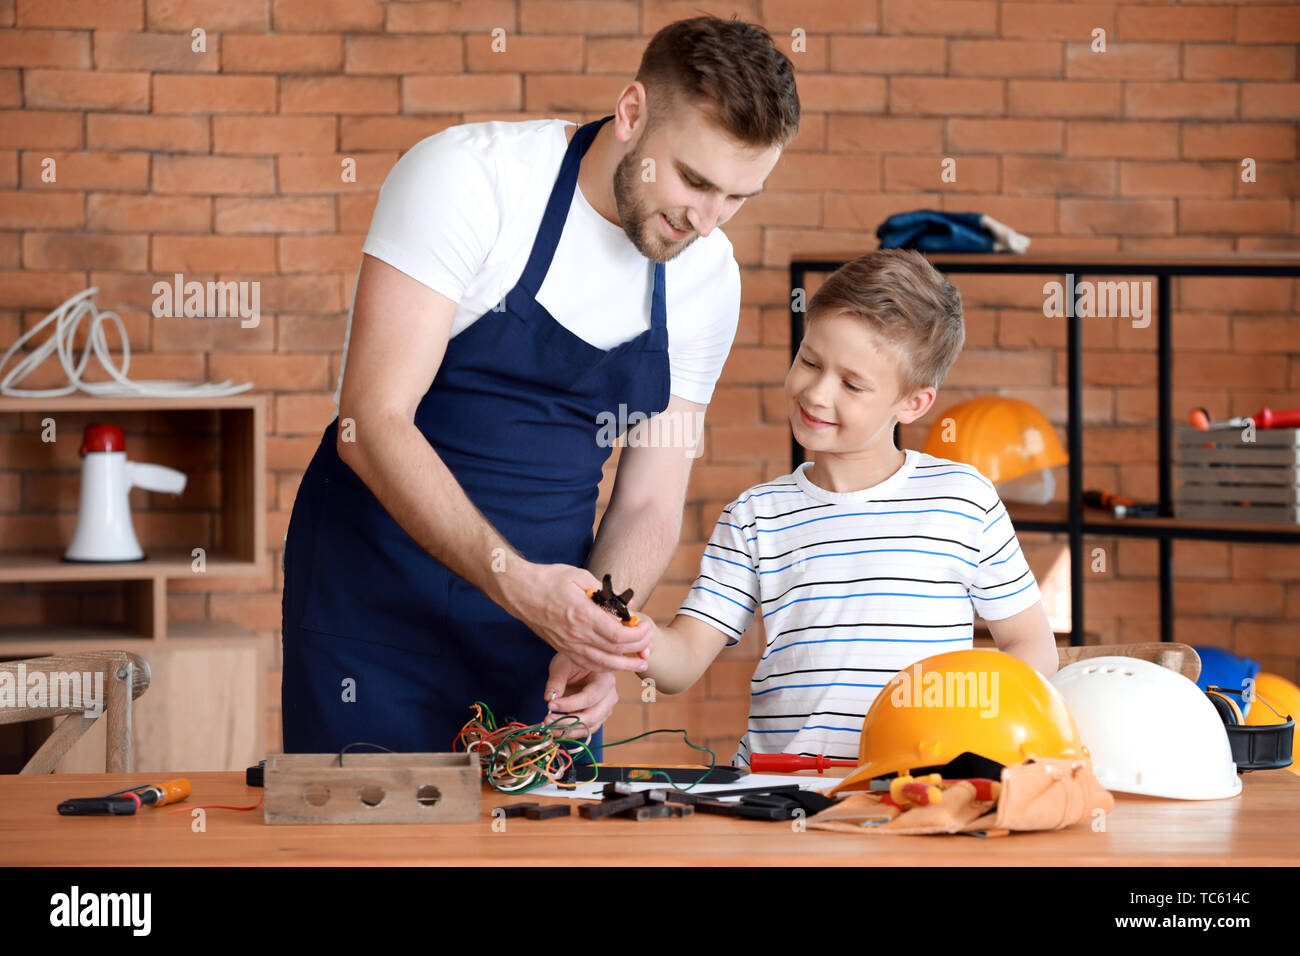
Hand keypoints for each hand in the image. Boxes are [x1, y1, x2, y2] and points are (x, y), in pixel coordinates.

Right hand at [501, 562, 651, 673]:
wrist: (519, 591)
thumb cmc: (548, 579)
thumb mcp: (580, 576)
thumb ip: (604, 593)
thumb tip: (624, 606)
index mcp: (583, 615)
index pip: (618, 635)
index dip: (637, 636)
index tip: (645, 627)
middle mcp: (576, 634)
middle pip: (614, 652)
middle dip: (636, 652)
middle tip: (649, 649)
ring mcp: (567, 644)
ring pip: (601, 663)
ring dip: (623, 666)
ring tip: (639, 664)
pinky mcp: (561, 648)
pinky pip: (586, 663)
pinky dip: (604, 666)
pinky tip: (614, 663)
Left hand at [542, 653, 619, 737]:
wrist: (577, 666)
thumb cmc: (572, 662)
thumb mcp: (562, 665)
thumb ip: (556, 681)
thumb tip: (549, 698)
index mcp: (605, 680)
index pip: (589, 697)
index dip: (569, 704)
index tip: (550, 705)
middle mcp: (610, 696)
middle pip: (593, 716)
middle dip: (569, 721)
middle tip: (548, 720)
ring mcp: (605, 709)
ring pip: (590, 726)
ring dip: (569, 730)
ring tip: (550, 727)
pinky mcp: (598, 717)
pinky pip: (587, 730)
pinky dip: (572, 732)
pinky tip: (557, 730)